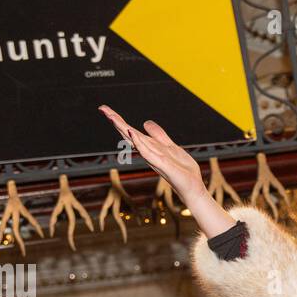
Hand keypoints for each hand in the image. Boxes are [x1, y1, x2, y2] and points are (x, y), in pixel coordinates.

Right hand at [97, 106, 234, 237]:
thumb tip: (146, 122)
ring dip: (124, 129)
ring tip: (112, 117)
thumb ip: (159, 135)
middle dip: (116, 121)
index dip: (119, 120)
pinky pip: (148, 152)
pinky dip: (139, 143)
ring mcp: (154, 158)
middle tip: (102, 108)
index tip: (105, 109)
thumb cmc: (182, 170)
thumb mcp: (171, 146)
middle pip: (129, 134)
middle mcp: (149, 152)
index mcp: (150, 147)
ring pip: (135, 141)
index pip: (131, 131)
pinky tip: (131, 133)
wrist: (193, 187)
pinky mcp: (162, 165)